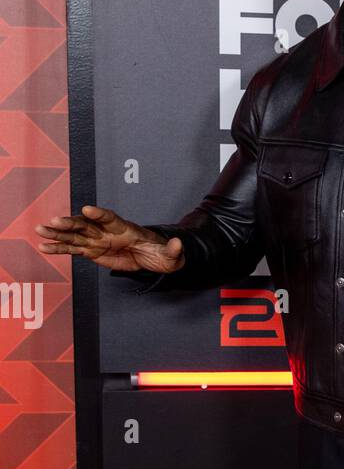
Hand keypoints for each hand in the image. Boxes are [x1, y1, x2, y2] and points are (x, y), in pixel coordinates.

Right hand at [34, 204, 185, 273]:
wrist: (152, 257)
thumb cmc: (161, 253)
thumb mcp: (170, 255)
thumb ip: (172, 249)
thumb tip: (178, 244)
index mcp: (124, 227)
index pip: (110, 218)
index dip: (99, 214)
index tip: (88, 210)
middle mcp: (106, 231)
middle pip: (86, 224)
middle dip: (70, 223)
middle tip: (54, 221)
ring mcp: (97, 240)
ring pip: (74, 235)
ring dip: (57, 234)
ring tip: (39, 231)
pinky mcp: (91, 251)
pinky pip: (72, 249)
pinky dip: (59, 248)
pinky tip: (44, 247)